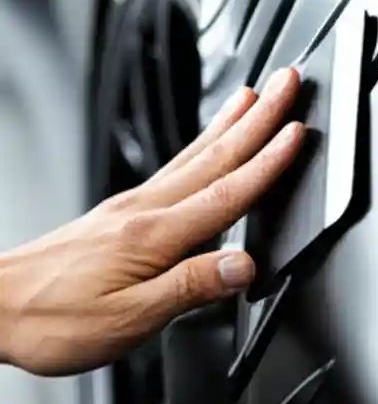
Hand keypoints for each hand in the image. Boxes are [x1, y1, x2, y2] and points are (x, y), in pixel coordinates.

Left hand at [0, 67, 302, 375]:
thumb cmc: (52, 320)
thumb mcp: (128, 318)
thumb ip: (191, 287)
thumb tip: (244, 267)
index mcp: (155, 235)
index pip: (227, 191)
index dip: (268, 163)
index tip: (299, 132)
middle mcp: (145, 210)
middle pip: (216, 156)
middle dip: (260, 117)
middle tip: (288, 82)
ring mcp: (131, 207)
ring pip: (195, 154)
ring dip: (232, 122)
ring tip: (256, 94)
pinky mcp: (119, 214)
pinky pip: (173, 166)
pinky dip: (200, 144)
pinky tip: (208, 140)